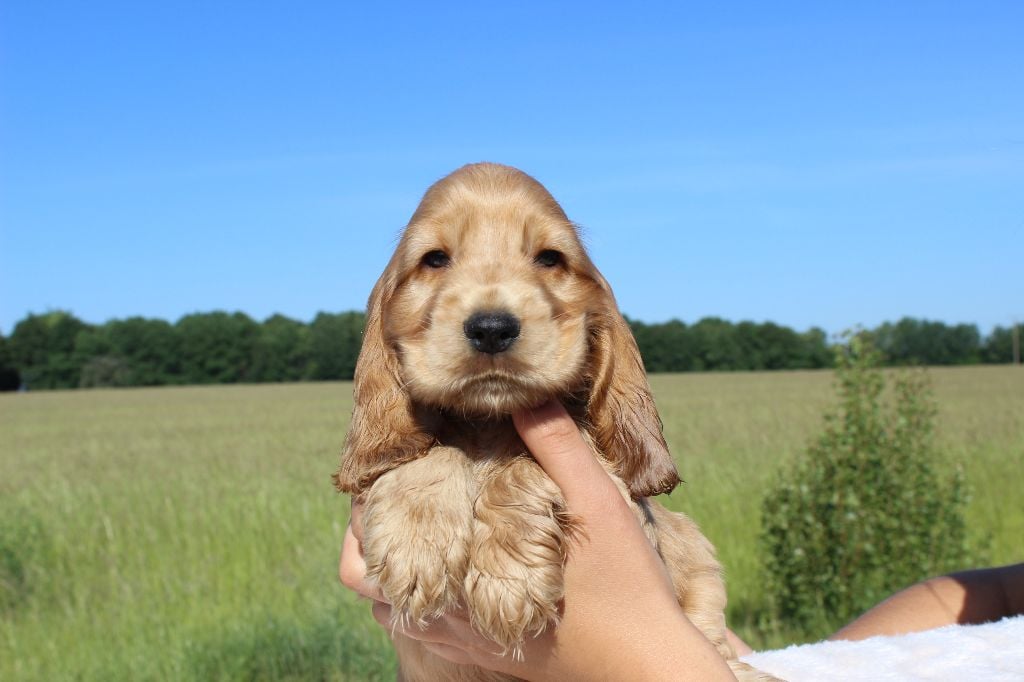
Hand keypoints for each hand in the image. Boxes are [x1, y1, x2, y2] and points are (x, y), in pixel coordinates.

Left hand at [339, 400, 735, 680]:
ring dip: (389, 565)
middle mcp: (449, 616)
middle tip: (392, 491)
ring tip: (415, 524)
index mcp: (462, 570)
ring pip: (388, 607)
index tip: (390, 462)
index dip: (372, 493)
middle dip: (366, 530)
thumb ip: (557, 446)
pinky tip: (451, 570)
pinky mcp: (486, 658)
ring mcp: (464, 642)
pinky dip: (416, 599)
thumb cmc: (626, 586)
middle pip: (362, 576)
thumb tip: (521, 397)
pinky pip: (423, 633)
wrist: (651, 668)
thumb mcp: (596, 501)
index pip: (376, 534)